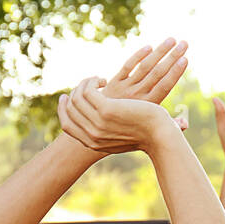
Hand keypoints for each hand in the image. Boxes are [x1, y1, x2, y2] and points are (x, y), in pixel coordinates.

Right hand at [58, 77, 176, 154]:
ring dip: (84, 85)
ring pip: (76, 98)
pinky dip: (91, 82)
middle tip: (84, 85)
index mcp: (93, 144)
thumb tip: (97, 122)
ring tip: (97, 80)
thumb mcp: (120, 138)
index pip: (66, 126)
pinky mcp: (106, 109)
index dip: (63, 110)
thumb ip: (106, 133)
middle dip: (73, 94)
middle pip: (69, 111)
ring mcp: (97, 123)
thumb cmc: (146, 136)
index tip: (66, 97)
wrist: (161, 137)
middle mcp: (92, 136)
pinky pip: (87, 91)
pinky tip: (102, 79)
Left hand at [103, 39, 189, 124]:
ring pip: (145, 66)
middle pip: (157, 72)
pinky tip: (149, 47)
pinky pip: (128, 66)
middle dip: (173, 57)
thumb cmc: (130, 129)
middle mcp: (137, 96)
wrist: (99, 128)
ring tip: (172, 40)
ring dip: (160, 51)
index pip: (165, 86)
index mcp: (148, 107)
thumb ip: (168, 124)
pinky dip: (139, 56)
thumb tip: (187, 124)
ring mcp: (125, 88)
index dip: (176, 72)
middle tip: (185, 42)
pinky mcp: (115, 83)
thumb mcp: (150, 129)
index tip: (186, 59)